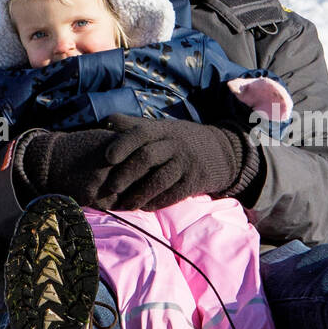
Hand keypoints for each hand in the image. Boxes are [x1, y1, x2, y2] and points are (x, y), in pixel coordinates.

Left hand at [83, 115, 246, 210]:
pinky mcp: (194, 181)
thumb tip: (106, 121)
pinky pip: (174, 194)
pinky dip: (158, 202)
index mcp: (164, 130)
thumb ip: (135, 126)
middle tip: (111, 187)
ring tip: (125, 204)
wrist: (221, 153)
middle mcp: (175, 145)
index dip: (124, 143)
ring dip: (140, 194)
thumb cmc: (181, 141)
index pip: (141, 133)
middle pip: (148, 156)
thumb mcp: (163, 128)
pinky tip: (145, 207)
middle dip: (127, 173)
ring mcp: (186, 164)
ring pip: (160, 179)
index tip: (107, 157)